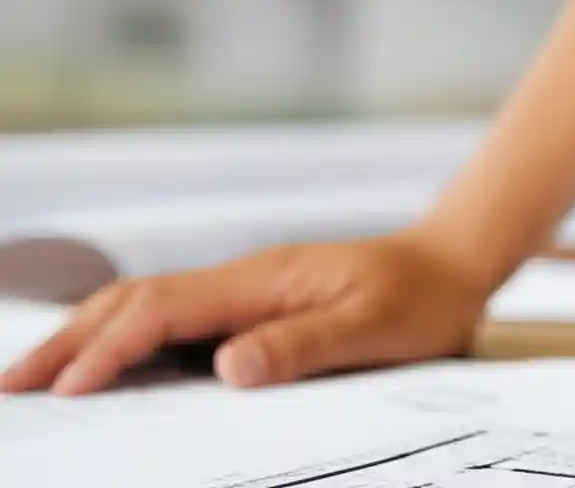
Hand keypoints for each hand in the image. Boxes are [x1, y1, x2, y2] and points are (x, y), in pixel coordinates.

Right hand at [0, 231, 491, 395]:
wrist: (450, 265)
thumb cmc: (421, 295)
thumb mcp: (376, 327)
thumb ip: (305, 346)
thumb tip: (227, 369)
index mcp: (263, 281)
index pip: (163, 311)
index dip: (109, 349)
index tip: (69, 389)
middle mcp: (245, 280)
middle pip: (135, 302)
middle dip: (69, 340)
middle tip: (13, 384)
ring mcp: (247, 291)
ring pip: (148, 307)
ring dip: (88, 338)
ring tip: (41, 376)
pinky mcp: (255, 306)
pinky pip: (178, 320)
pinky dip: (130, 340)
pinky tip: (114, 362)